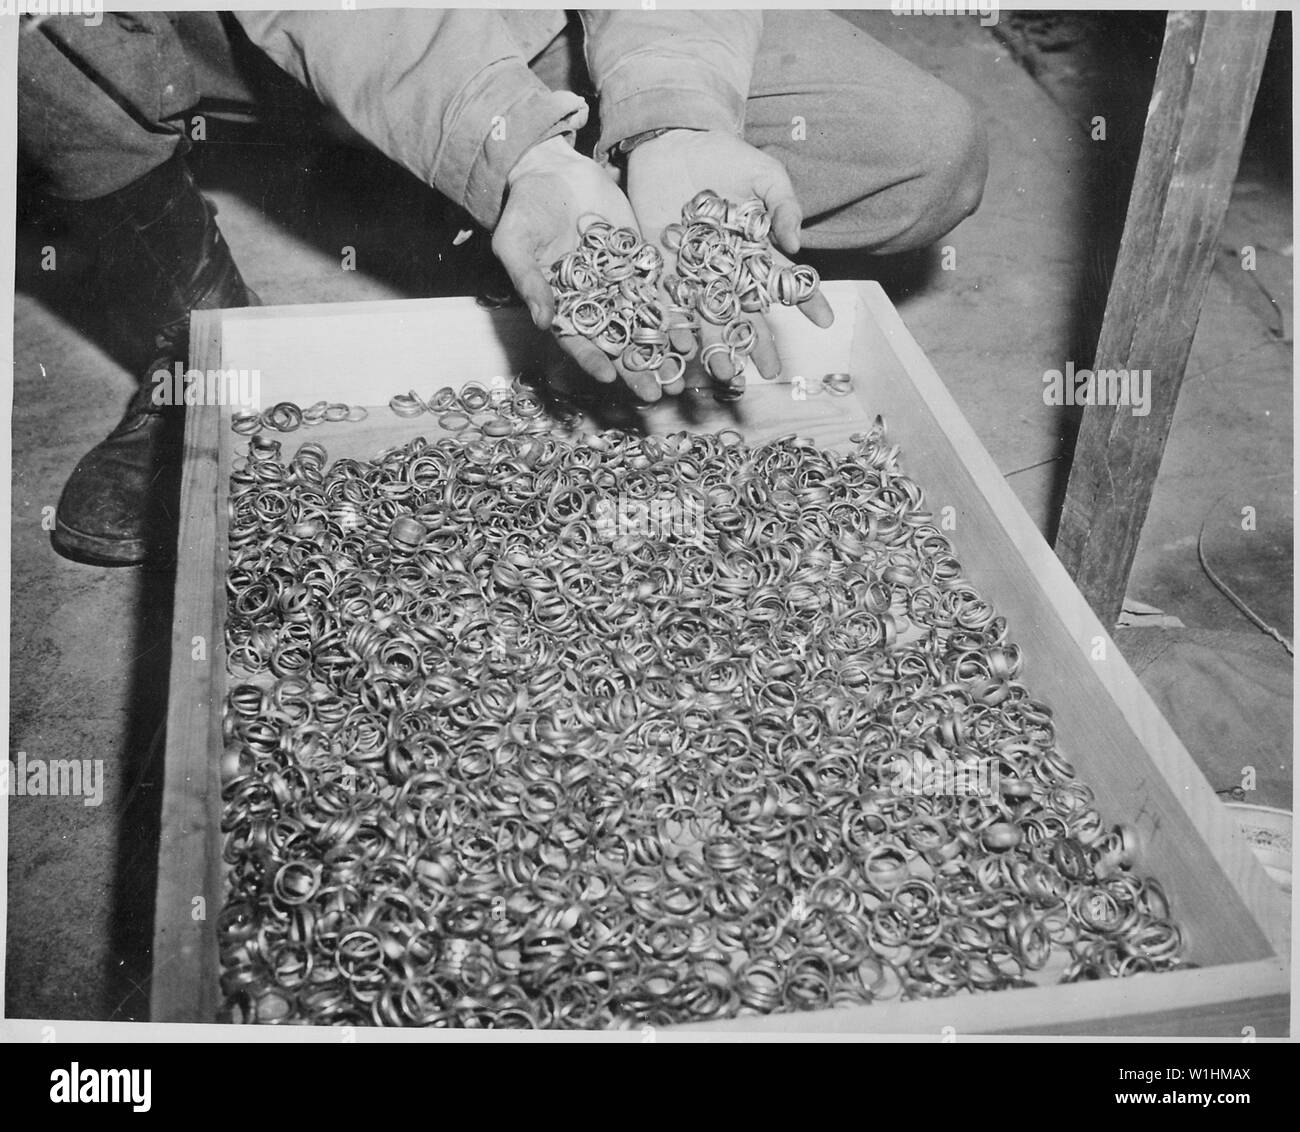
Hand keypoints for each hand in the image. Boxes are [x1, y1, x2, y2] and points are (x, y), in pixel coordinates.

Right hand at [494, 137, 663, 400]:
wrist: (552, 170)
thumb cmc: (524, 210)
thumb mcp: (515, 243)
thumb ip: (529, 280)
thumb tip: (541, 321)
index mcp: (560, 304)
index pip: (577, 340)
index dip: (593, 360)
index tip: (610, 377)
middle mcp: (592, 301)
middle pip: (617, 341)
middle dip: (637, 369)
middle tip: (657, 394)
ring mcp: (617, 282)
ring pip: (643, 322)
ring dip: (662, 349)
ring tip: (682, 371)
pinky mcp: (638, 260)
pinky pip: (658, 290)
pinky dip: (674, 311)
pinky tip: (691, 331)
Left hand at [627, 130, 832, 390]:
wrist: (673, 141)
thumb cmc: (725, 156)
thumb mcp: (765, 175)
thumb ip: (783, 206)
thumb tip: (796, 246)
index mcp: (756, 250)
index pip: (785, 281)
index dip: (807, 301)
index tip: (825, 323)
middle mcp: (727, 269)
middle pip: (746, 311)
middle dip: (759, 342)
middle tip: (770, 372)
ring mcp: (694, 271)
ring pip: (708, 316)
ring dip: (717, 346)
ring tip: (727, 373)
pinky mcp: (662, 267)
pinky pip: (668, 302)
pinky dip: (674, 324)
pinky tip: (682, 347)